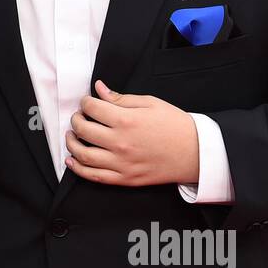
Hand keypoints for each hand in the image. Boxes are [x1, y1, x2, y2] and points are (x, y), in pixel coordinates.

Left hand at [65, 80, 199, 186]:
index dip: (85, 102)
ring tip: (72, 135)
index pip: (92, 108)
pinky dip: (78, 168)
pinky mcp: (125, 179)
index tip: (87, 102)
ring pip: (83, 155)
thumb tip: (99, 89)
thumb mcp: (150, 103)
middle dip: (76, 120)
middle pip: (83, 129)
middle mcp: (120, 143)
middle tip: (78, 116)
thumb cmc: (175, 126)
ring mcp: (121, 163)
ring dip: (71, 143)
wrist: (195, 153)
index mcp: (127, 120)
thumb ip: (120, 98)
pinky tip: (72, 160)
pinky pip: (94, 176)